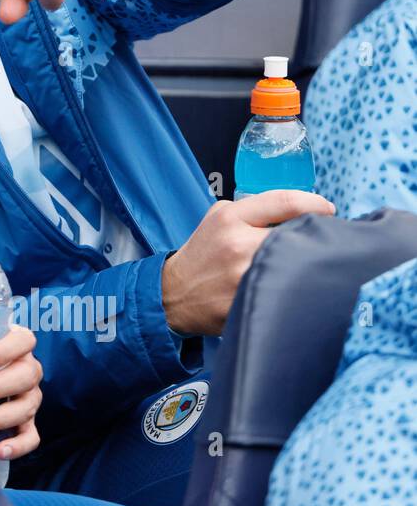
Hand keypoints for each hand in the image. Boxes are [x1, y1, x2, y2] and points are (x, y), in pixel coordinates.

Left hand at [0, 324, 41, 460]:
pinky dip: (17, 446)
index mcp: (19, 346)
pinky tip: (0, 450)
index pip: (23, 341)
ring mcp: (31, 397)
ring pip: (25, 407)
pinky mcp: (29, 423)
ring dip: (1, 417)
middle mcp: (29, 371)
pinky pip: (30, 436)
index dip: (5, 350)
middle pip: (25, 376)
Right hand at [162, 190, 336, 335]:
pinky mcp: (248, 302)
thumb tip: (303, 209)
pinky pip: (288, 291)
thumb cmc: (205, 252)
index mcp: (231, 218)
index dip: (317, 204)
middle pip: (299, 235)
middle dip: (317, 237)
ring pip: (298, 265)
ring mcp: (244, 276)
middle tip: (325, 241)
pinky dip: (297, 287)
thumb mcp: (220, 217)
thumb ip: (256, 208)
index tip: (328, 211)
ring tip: (308, 265)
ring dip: (310, 264)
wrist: (176, 293)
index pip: (287, 202)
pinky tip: (294, 287)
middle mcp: (238, 245)